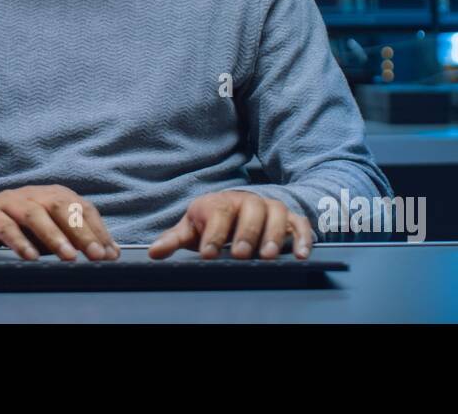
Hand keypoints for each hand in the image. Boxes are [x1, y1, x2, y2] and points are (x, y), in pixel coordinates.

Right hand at [0, 185, 119, 261]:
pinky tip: (31, 257)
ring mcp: (11, 202)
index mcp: (54, 195)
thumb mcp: (51, 231)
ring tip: (69, 257)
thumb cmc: (22, 226)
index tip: (110, 253)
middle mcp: (35, 194)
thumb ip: (78, 239)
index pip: (81, 208)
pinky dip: (19, 241)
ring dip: (54, 236)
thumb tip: (110, 253)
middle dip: (81, 231)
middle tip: (95, 254)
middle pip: (61, 206)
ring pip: (34, 214)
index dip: (97, 230)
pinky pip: (6, 227)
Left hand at [148, 190, 314, 260]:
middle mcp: (247, 202)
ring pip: (276, 214)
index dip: (213, 233)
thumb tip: (153, 253)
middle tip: (239, 255)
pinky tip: (302, 255)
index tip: (208, 253)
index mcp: (220, 202)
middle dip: (245, 233)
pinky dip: (303, 237)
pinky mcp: (289, 218)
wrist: (238, 207)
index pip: (217, 212)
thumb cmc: (213, 222)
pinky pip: (300, 223)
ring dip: (274, 234)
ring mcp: (269, 208)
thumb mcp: (193, 228)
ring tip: (268, 256)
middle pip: (250, 210)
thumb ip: (175, 240)